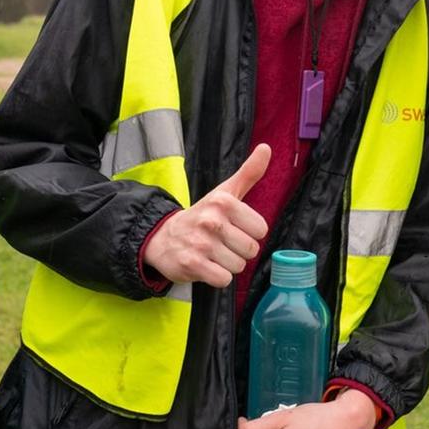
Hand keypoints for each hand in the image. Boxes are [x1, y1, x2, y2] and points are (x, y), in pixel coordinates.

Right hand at [141, 144, 271, 287]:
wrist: (162, 237)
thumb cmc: (201, 216)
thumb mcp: (224, 192)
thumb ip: (249, 173)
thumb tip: (266, 149)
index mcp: (223, 202)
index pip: (261, 229)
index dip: (249, 233)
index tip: (233, 228)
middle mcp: (212, 221)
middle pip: (250, 250)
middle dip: (239, 251)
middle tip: (221, 243)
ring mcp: (201, 243)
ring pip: (238, 266)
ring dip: (227, 264)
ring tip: (212, 253)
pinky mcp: (192, 265)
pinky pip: (224, 279)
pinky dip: (217, 277)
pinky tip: (206, 265)